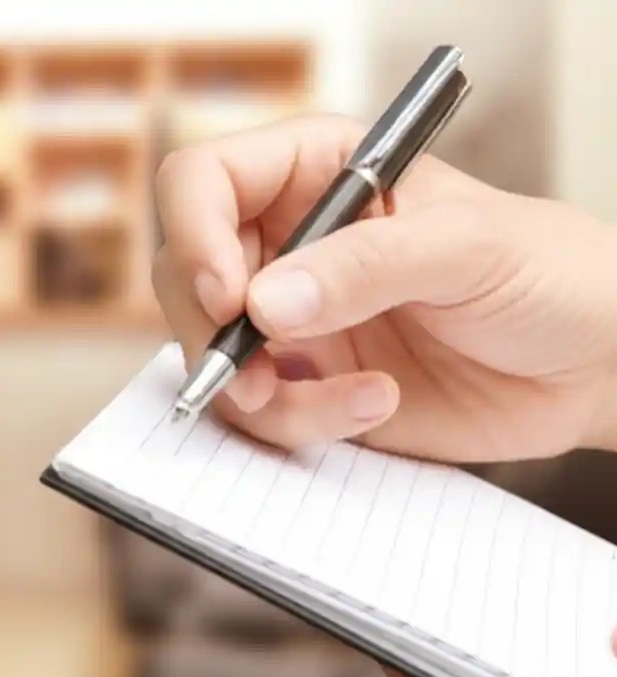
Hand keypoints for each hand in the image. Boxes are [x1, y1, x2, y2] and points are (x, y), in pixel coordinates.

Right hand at [154, 114, 616, 461]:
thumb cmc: (549, 272)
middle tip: (256, 375)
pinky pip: (256, 411)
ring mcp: (289, 318)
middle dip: (208, 333)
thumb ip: (365, 266)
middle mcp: (285, 242)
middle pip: (182, 276)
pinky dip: (302, 422)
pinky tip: (376, 404)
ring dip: (260, 393)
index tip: (229, 297)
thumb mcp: (468, 248)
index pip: (202, 183)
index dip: (194, 234)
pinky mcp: (305, 384)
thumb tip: (262, 303)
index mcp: (312, 174)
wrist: (592, 367)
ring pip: (208, 354)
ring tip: (357, 399)